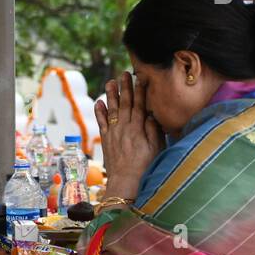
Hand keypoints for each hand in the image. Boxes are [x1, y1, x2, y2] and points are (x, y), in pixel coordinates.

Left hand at [95, 71, 163, 200]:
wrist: (126, 181)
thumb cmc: (145, 166)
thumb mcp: (156, 148)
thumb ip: (153, 129)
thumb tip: (151, 114)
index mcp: (138, 128)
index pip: (139, 104)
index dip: (140, 90)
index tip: (140, 78)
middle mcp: (124, 128)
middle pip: (125, 103)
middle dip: (125, 87)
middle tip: (124, 74)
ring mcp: (113, 133)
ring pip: (112, 109)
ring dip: (111, 95)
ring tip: (111, 81)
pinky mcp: (106, 140)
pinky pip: (102, 122)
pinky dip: (99, 112)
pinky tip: (98, 102)